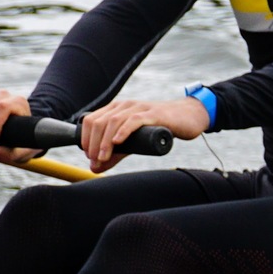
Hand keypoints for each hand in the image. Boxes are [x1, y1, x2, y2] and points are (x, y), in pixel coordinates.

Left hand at [76, 96, 207, 172]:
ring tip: (103, 158)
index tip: (89, 157)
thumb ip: (115, 154)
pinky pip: (134, 120)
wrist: (187, 117)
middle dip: (92, 143)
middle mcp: (124, 106)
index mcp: (116, 109)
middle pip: (99, 122)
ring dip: (104, 142)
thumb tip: (94, 167)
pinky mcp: (153, 114)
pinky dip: (123, 131)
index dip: (85, 139)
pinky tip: (117, 142)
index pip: (90, 120)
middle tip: (95, 161)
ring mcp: (138, 108)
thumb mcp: (133, 142)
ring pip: (113, 122)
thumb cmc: (159, 128)